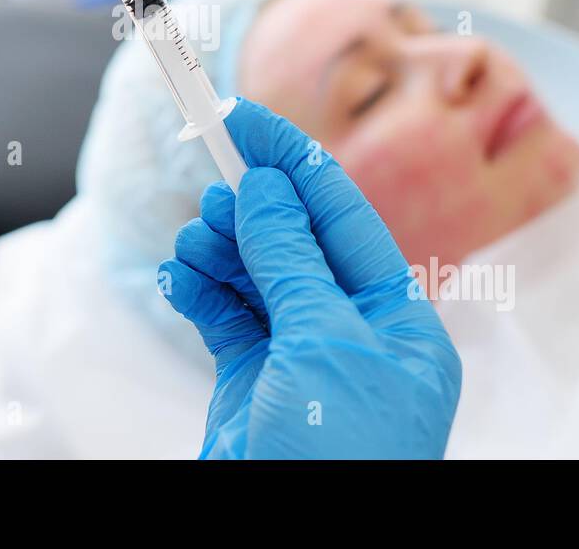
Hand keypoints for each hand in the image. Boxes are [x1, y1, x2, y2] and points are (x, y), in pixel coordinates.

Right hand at [159, 99, 460, 458]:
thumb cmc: (337, 459)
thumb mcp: (321, 346)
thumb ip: (291, 260)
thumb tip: (267, 188)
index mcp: (397, 325)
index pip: (343, 220)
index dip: (294, 164)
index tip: (244, 118)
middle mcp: (351, 337)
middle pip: (295, 244)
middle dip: (253, 210)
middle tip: (214, 184)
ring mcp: (299, 362)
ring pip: (254, 279)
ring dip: (221, 249)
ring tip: (195, 239)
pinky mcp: (253, 386)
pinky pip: (225, 320)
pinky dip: (200, 291)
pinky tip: (180, 275)